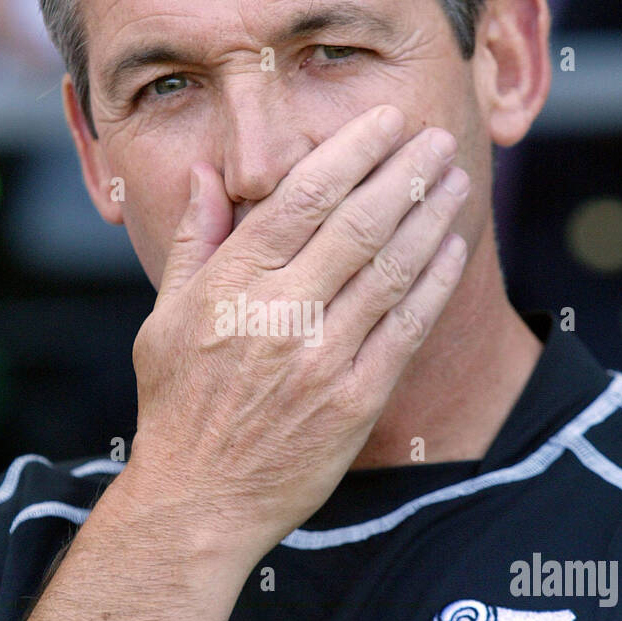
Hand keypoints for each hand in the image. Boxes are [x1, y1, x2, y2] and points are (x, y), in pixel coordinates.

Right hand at [125, 105, 469, 557]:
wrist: (200, 498)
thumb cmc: (178, 403)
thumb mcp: (165, 316)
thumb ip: (194, 240)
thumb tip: (204, 173)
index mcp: (234, 283)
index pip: (304, 196)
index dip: (352, 151)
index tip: (385, 122)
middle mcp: (282, 313)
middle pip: (360, 222)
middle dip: (407, 172)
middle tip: (438, 139)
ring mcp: (323, 357)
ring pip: (392, 269)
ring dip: (431, 217)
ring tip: (455, 181)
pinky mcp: (356, 400)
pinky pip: (407, 328)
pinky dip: (434, 283)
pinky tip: (451, 249)